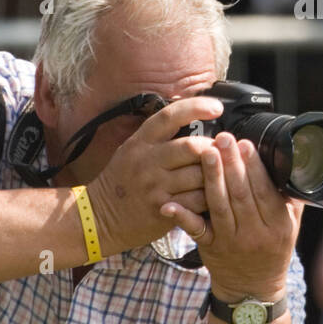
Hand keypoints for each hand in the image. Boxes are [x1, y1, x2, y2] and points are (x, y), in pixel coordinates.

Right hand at [86, 95, 222, 253]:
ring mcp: (154, 185)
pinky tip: (213, 197)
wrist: (98, 216)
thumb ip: (160, 137)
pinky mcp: (162, 208)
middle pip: (191, 147)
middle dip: (214, 149)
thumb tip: (195, 119)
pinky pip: (196, 201)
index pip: (170, 115)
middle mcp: (147, 160)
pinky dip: (209, 199)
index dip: (196, 107)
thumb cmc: (122, 180)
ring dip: (216, 175)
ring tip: (222, 175)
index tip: (217, 107)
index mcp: (142, 141)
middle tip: (225, 151)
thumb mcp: (133, 149)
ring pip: (199, 176)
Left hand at [159, 133, 303, 301]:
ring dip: (212, 178)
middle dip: (232, 164)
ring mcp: (230, 241)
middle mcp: (255, 234)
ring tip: (207, 152)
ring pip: (220, 205)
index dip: (256, 167)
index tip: (246, 144)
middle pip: (242, 194)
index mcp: (278, 226)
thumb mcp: (292, 227)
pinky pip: (196, 229)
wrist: (253, 289)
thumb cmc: (272, 251)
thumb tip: (292, 164)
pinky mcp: (210, 247)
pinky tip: (171, 202)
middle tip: (224, 139)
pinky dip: (182, 216)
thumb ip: (290, 198)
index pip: (266, 191)